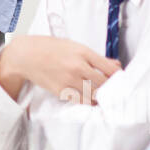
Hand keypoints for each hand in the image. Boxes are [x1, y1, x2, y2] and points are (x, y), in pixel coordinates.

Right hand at [0, 35, 121, 102]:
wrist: (27, 55)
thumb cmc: (51, 48)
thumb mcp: (75, 46)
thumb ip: (96, 57)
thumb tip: (116, 65)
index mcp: (83, 53)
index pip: (110, 69)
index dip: (119, 78)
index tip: (122, 81)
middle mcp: (78, 67)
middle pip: (104, 84)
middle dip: (112, 90)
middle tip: (116, 93)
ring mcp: (70, 80)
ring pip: (94, 95)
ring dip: (101, 98)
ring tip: (105, 99)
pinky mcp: (62, 91)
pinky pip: (81, 101)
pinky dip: (89, 103)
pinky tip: (92, 101)